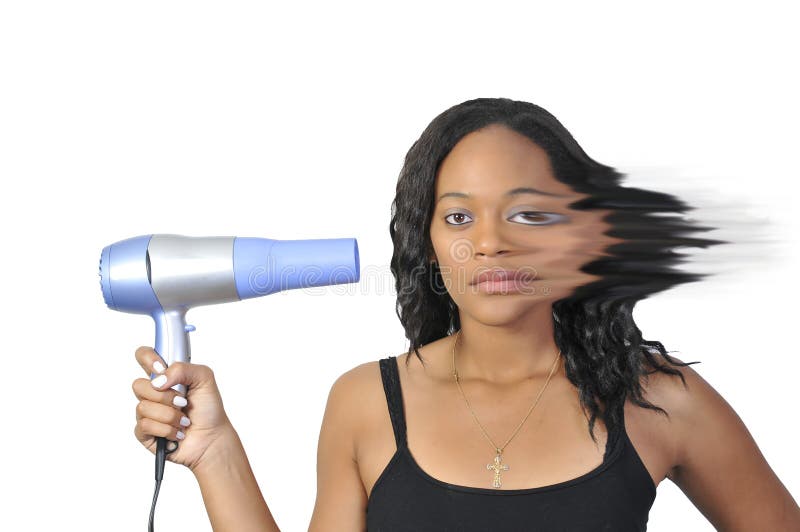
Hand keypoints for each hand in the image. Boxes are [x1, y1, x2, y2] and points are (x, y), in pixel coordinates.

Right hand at [132, 346, 233, 472]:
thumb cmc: (209, 409)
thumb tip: (159, 379)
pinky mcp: (145, 432)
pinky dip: (166, 430)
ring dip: (170, 415)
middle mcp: (154, 392)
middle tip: (183, 401)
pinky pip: (145, 426)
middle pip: (138, 385)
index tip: (160, 368)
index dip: (148, 358)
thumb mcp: (205, 378)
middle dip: (165, 396)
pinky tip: (176, 432)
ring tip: (183, 420)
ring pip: (143, 407)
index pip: (144, 356)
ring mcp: (148, 412)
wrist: (212, 438)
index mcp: (166, 375)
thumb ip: (183, 369)